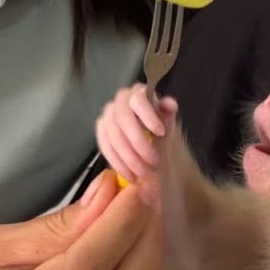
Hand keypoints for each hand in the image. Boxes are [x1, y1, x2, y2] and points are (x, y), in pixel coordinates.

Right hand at [95, 83, 178, 205]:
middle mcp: (118, 102)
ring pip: (113, 137)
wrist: (149, 144)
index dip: (148, 116)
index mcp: (137, 93)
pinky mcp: (100, 132)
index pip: (138, 100)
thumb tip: (169, 103)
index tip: (161, 132)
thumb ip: (168, 110)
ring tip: (145, 173)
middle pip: (123, 120)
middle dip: (139, 143)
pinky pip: (105, 148)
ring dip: (129, 158)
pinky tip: (131, 175)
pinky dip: (118, 164)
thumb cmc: (159, 129)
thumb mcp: (168, 120)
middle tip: (154, 162)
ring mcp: (107, 116)